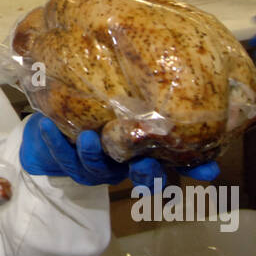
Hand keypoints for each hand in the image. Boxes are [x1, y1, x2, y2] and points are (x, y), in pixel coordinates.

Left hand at [20, 115, 218, 189]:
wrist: (53, 123)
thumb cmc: (100, 104)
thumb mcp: (128, 99)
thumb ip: (153, 96)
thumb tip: (194, 76)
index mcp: (145, 151)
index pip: (177, 164)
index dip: (194, 170)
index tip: (209, 170)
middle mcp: (125, 164)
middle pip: (144, 180)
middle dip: (146, 174)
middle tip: (146, 161)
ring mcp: (97, 167)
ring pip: (99, 170)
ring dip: (94, 155)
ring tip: (90, 138)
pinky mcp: (67, 162)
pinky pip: (61, 156)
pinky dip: (55, 141)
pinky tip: (47, 124)